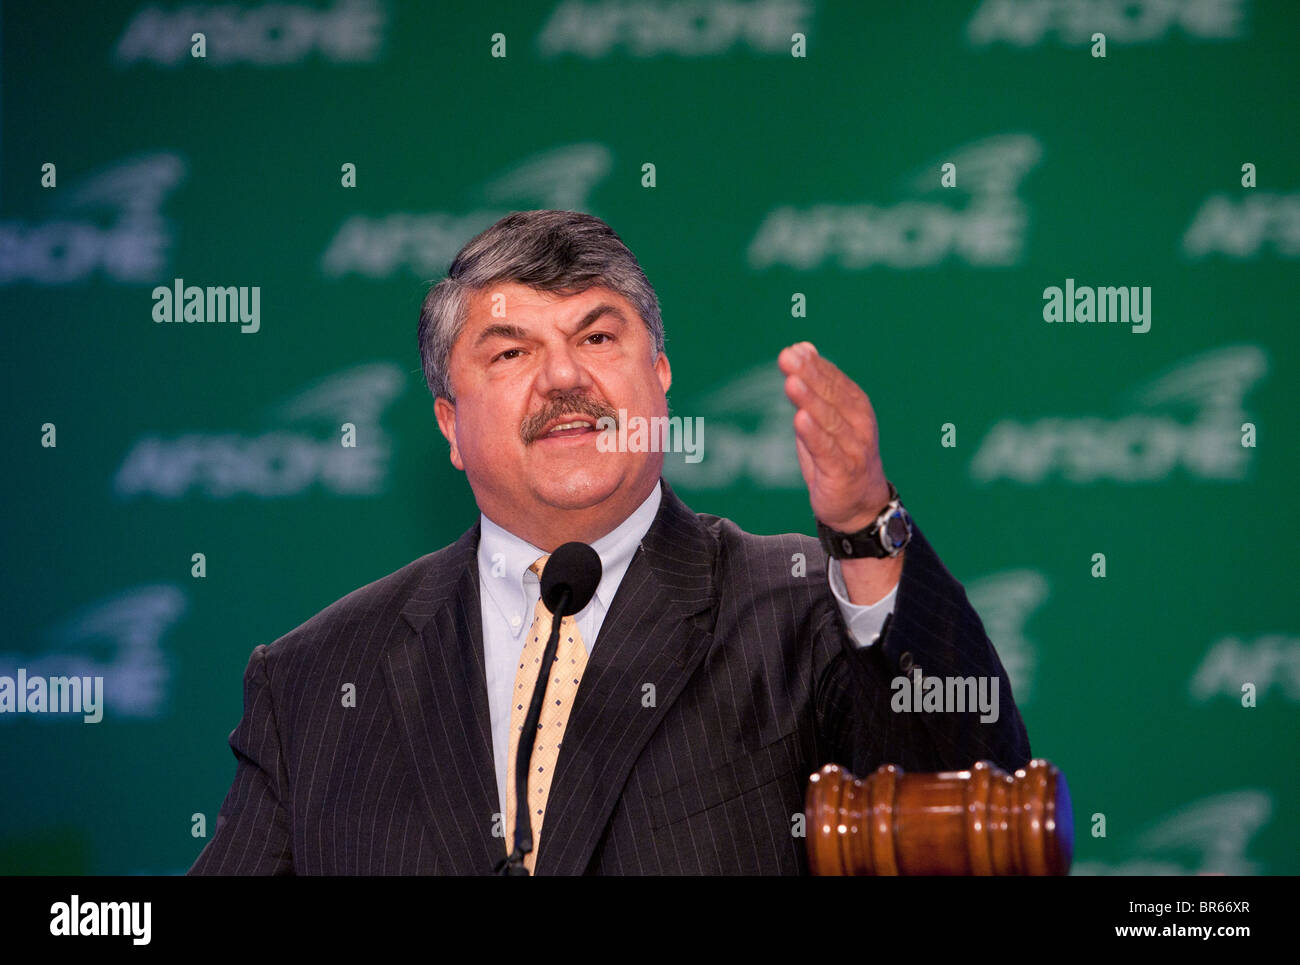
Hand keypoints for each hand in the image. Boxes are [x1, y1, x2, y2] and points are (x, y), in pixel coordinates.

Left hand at [778, 341, 889, 533]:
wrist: (859, 504)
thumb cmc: (839, 455)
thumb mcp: (825, 417)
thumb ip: (814, 385)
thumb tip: (801, 347)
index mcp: (855, 405)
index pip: (833, 380)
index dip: (813, 365)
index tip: (792, 351)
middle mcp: (859, 423)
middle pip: (831, 396)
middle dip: (809, 375)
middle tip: (788, 358)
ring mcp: (853, 448)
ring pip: (829, 421)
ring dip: (810, 401)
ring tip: (792, 383)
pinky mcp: (843, 472)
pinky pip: (827, 450)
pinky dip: (814, 435)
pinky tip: (800, 419)